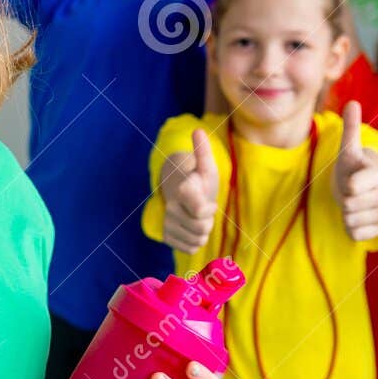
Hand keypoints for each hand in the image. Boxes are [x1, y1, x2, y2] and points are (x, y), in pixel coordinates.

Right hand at [162, 129, 219, 252]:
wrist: (182, 195)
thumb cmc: (200, 181)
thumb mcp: (206, 167)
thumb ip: (203, 152)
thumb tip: (198, 130)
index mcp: (182, 190)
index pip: (201, 211)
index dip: (209, 209)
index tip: (209, 202)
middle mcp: (171, 208)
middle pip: (202, 228)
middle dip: (208, 221)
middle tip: (205, 210)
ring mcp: (168, 224)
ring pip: (198, 239)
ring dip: (203, 231)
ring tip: (198, 218)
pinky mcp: (168, 238)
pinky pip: (191, 248)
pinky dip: (195, 241)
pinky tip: (191, 229)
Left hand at [332, 102, 377, 240]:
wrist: (357, 189)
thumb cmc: (351, 166)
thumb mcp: (348, 149)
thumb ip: (351, 128)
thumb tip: (352, 103)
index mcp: (376, 174)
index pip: (356, 185)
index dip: (347, 185)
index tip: (348, 180)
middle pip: (350, 204)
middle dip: (341, 199)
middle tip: (347, 192)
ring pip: (352, 220)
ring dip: (344, 214)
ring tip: (350, 204)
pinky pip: (357, 235)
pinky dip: (350, 229)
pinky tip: (353, 218)